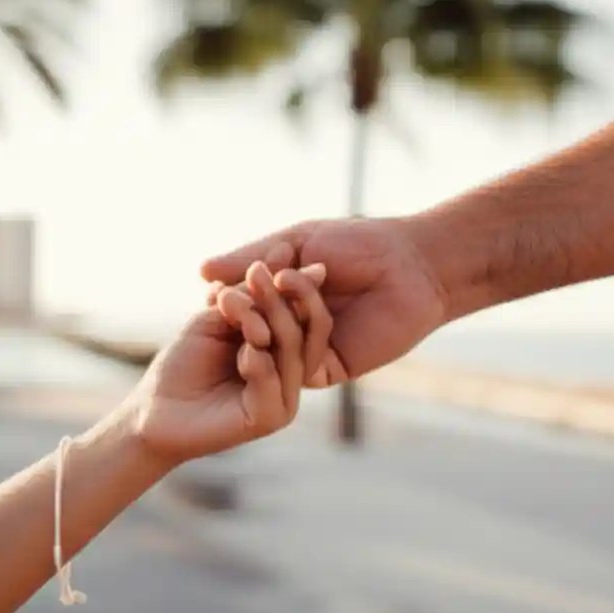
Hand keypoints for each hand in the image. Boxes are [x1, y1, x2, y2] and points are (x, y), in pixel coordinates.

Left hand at [123, 262, 331, 463]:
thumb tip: (283, 252)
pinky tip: (246, 354)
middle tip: (256, 273)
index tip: (283, 251)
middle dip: (281, 299)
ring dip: (267, 323)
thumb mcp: (216, 317)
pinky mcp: (267, 420)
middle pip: (305, 333)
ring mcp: (282, 399)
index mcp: (283, 351)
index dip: (297, 284)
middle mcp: (290, 375)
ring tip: (235, 306)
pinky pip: (274, 388)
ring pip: (293, 356)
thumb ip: (248, 294)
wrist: (152, 410)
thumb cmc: (182, 364)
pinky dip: (260, 366)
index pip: (305, 315)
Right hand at [202, 218, 447, 383]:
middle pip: (253, 331)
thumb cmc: (358, 243)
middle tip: (232, 291)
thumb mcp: (295, 242)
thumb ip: (250, 258)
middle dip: (244, 308)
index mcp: (284, 300)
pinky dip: (292, 332)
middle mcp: (294, 329)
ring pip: (273, 347)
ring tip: (272, 281)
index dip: (226, 299)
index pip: (242, 308)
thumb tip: (201, 269)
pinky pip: (298, 363)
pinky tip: (292, 298)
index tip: (211, 288)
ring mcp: (310, 351)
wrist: (412, 264)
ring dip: (269, 313)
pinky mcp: (329, 370)